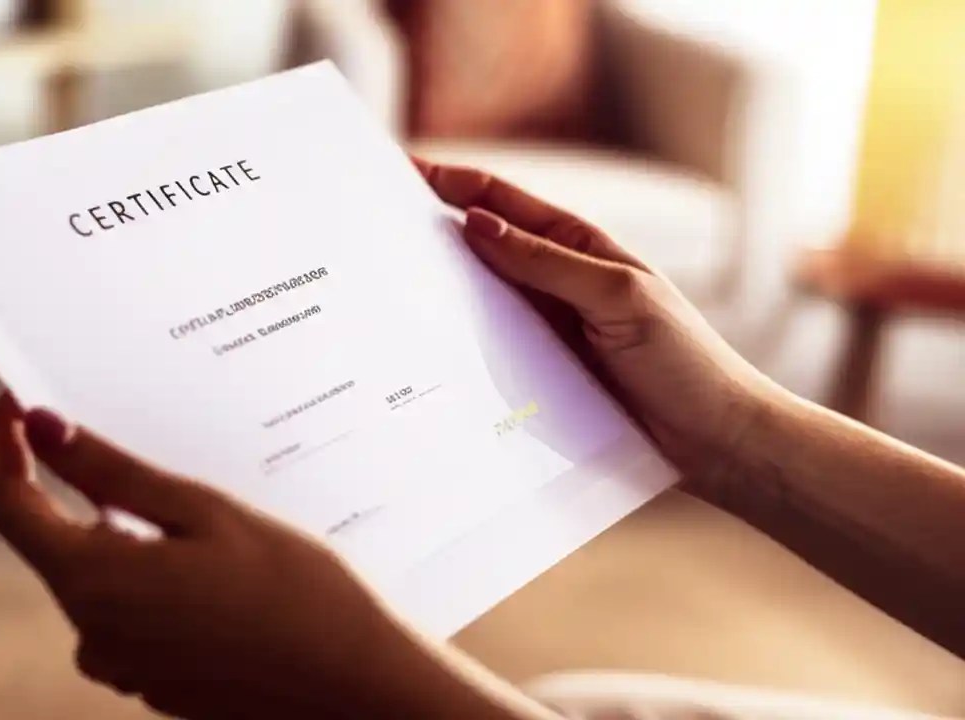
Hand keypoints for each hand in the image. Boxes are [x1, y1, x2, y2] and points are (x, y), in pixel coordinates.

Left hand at [0, 394, 533, 719]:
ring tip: (198, 509)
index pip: (2, 502)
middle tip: (137, 438)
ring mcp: (123, 665)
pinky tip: (214, 563)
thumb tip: (37, 427)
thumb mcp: (201, 511)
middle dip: (78, 486)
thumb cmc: (294, 589)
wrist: (354, 683)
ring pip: (97, 575)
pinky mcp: (154, 680)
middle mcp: (92, 632)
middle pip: (52, 539)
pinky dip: (151, 575)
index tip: (21, 402)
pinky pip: (130, 612)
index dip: (1, 444)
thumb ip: (107, 471)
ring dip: (124, 533)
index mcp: (92, 582)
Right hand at [415, 159, 787, 493]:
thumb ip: (547, 261)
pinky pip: (488, 350)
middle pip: (480, 246)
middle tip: (373, 228)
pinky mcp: (540, 372)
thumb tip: (476, 222)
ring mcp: (545, 328)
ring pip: (477, 300)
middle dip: (429, 232)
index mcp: (578, 246)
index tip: (401, 171)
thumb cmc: (684, 361)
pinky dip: (457, 344)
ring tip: (383, 286)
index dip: (451, 182)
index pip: (502, 201)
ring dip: (437, 292)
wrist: (714, 439)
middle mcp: (555, 281)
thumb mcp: (618, 298)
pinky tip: (424, 348)